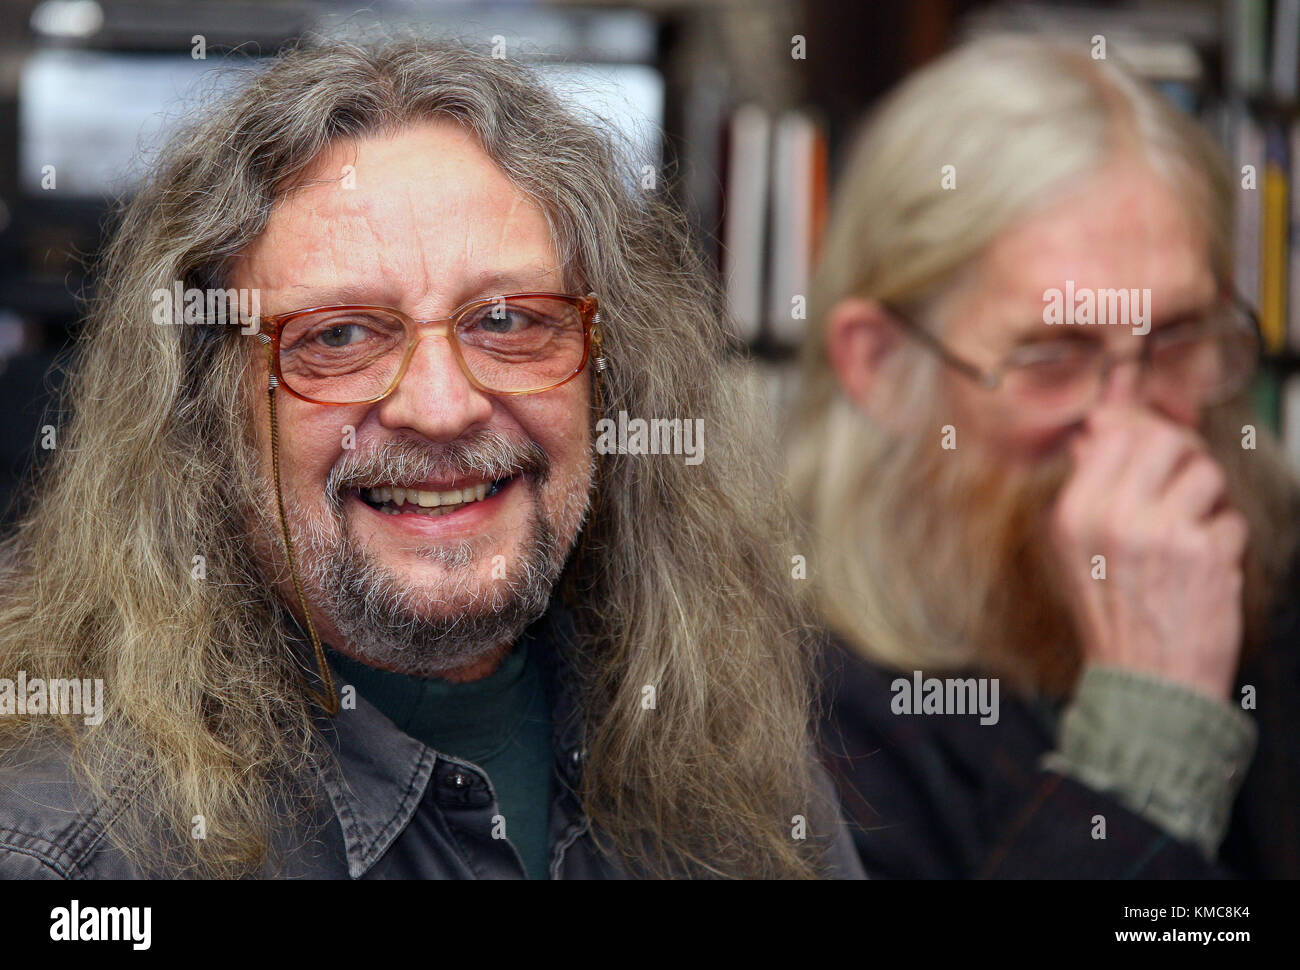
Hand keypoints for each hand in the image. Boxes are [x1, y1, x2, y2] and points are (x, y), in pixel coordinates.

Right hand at [1048, 405, 1247, 700]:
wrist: (1144, 683)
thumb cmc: (1111, 619)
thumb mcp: (1074, 552)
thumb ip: (1087, 491)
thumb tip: (1098, 434)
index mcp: (1074, 514)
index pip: (1117, 437)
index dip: (1144, 438)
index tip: (1156, 456)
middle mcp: (1113, 517)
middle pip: (1165, 441)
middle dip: (1184, 457)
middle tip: (1185, 482)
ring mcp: (1162, 532)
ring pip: (1206, 474)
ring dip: (1210, 500)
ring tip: (1195, 531)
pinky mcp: (1207, 553)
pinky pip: (1231, 519)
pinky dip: (1226, 541)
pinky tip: (1205, 568)